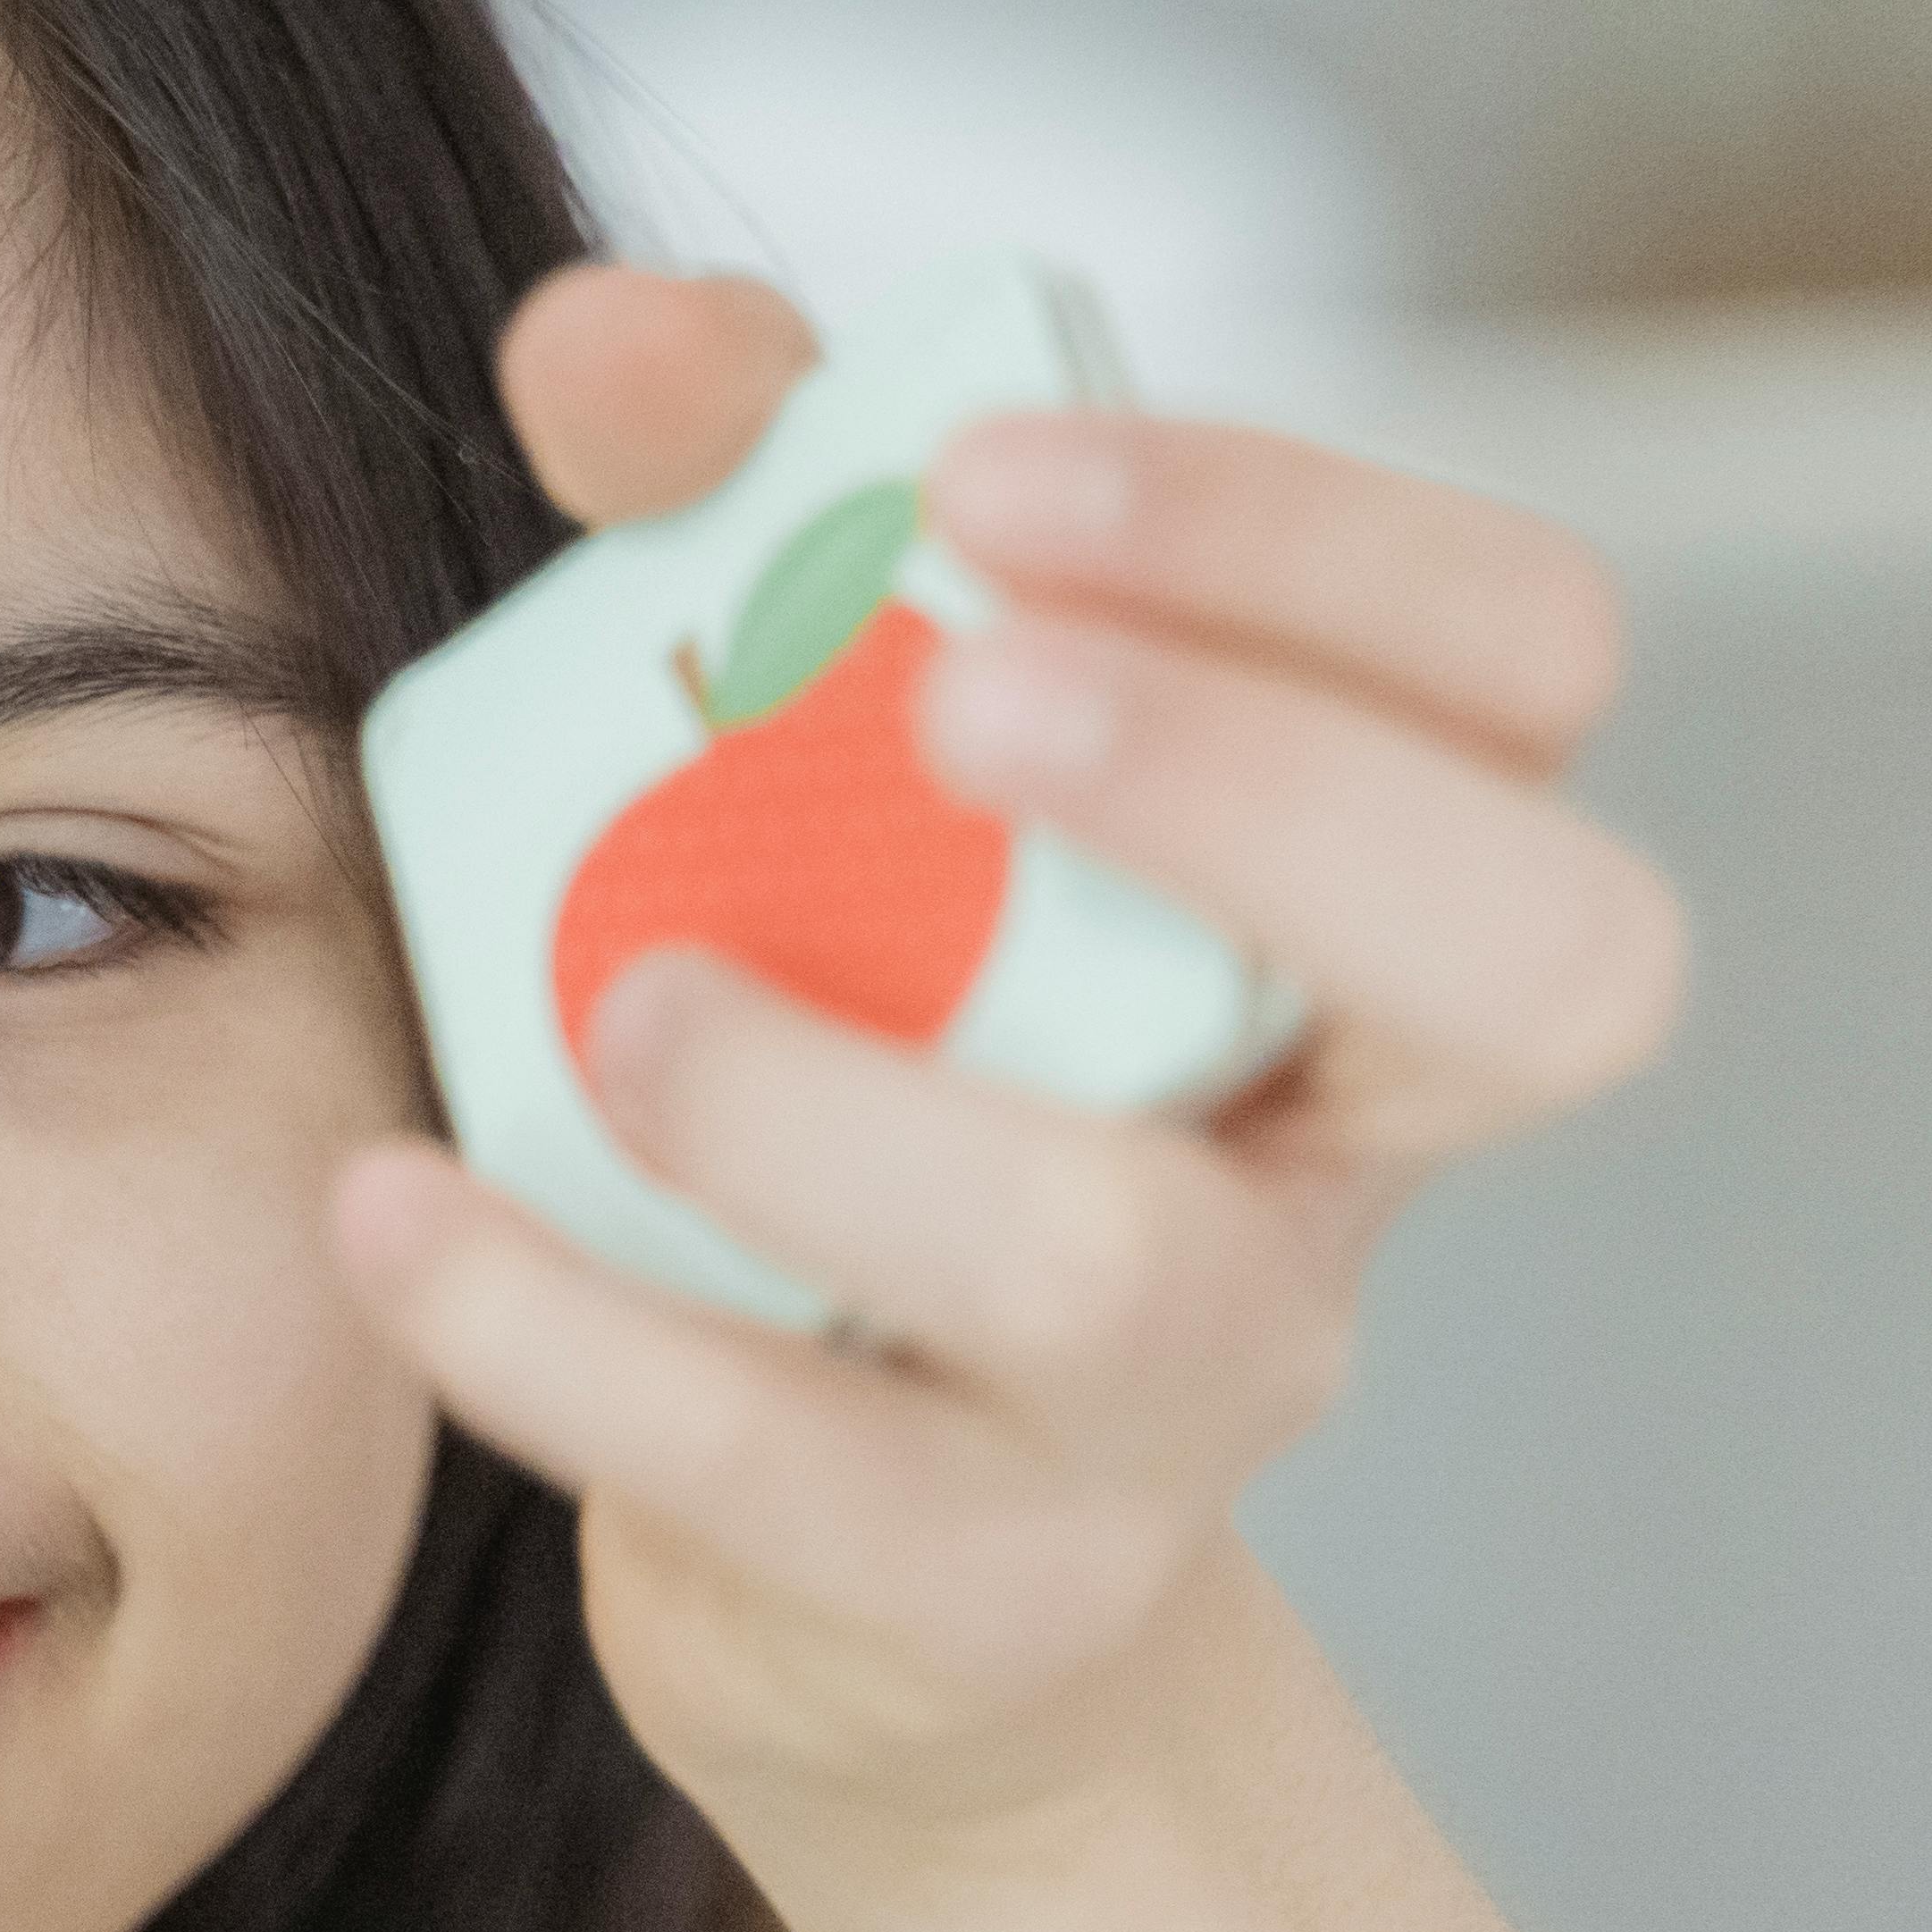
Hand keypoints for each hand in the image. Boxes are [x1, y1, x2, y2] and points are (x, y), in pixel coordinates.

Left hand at [332, 266, 1681, 1876]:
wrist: (834, 1554)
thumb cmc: (860, 1058)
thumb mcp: (816, 759)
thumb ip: (741, 502)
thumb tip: (611, 344)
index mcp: (1370, 894)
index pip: (1521, 666)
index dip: (1306, 545)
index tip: (991, 469)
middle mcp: (1340, 1142)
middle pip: (1541, 961)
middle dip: (1250, 787)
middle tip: (950, 692)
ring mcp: (1187, 1395)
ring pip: (1121, 1260)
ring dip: (840, 1098)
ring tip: (616, 998)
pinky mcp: (973, 1587)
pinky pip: (788, 1469)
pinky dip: (557, 1326)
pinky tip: (391, 1207)